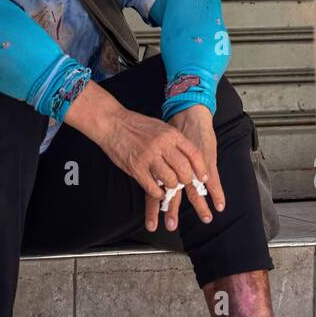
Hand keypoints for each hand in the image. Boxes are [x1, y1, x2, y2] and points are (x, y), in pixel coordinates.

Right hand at [98, 106, 214, 232]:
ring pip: (170, 180)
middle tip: (183, 182)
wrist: (112, 123)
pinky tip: (157, 191)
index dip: (201, 168)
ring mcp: (149, 157)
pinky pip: (153, 188)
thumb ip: (174, 141)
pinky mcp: (136, 168)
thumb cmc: (136, 125)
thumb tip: (188, 158)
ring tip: (169, 186)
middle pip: (184, 169)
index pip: (194, 153)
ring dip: (172, 187)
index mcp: (171, 134)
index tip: (203, 177)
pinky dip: (158, 193)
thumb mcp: (161, 127)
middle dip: (186, 180)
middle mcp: (162, 145)